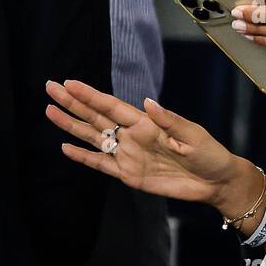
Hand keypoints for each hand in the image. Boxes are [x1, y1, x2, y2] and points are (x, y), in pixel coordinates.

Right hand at [45, 79, 241, 207]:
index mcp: (146, 122)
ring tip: (50, 111)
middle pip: (95, 117)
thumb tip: (146, 102)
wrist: (215, 183)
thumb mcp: (194, 135)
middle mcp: (132, 135)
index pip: (111, 106)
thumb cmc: (209, 154)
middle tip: (50, 87)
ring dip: (71, 125)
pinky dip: (83, 157)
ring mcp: (128, 154)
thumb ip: (168, 120)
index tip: (69, 83)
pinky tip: (65, 148)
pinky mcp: (129, 175)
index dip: (89, 95)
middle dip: (72, 103)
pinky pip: (101, 164)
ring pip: (93, 137)